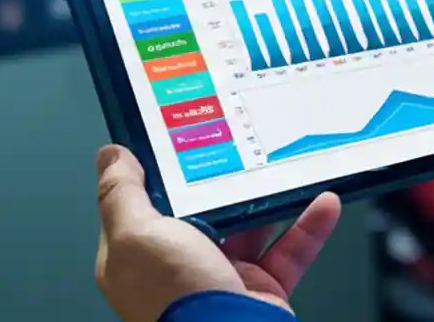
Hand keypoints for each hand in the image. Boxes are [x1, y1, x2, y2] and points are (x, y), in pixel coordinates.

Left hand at [94, 145, 340, 321]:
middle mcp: (179, 268)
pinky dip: (309, 228)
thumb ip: (124, 195)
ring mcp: (222, 278)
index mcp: (138, 256)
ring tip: (289, 169)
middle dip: (226, 181)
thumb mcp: (136, 235)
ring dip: (274, 200)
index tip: (182, 137)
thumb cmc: (174, 297)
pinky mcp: (262, 289)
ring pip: (251, 228)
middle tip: (244, 144)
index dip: (162, 171)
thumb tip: (110, 157)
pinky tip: (324, 204)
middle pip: (203, 212)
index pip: (145, 204)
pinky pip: (289, 251)